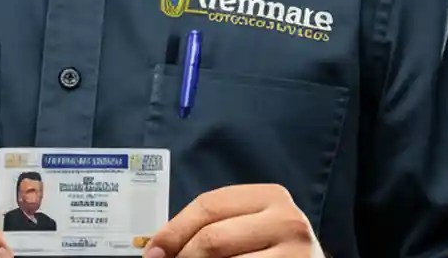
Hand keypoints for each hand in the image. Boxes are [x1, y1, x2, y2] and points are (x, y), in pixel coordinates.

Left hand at [143, 184, 325, 257]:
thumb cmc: (274, 248)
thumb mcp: (249, 226)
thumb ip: (213, 227)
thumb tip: (159, 248)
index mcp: (270, 196)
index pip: (208, 206)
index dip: (173, 231)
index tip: (152, 253)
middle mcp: (287, 221)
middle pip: (212, 239)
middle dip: (182, 257)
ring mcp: (295, 254)